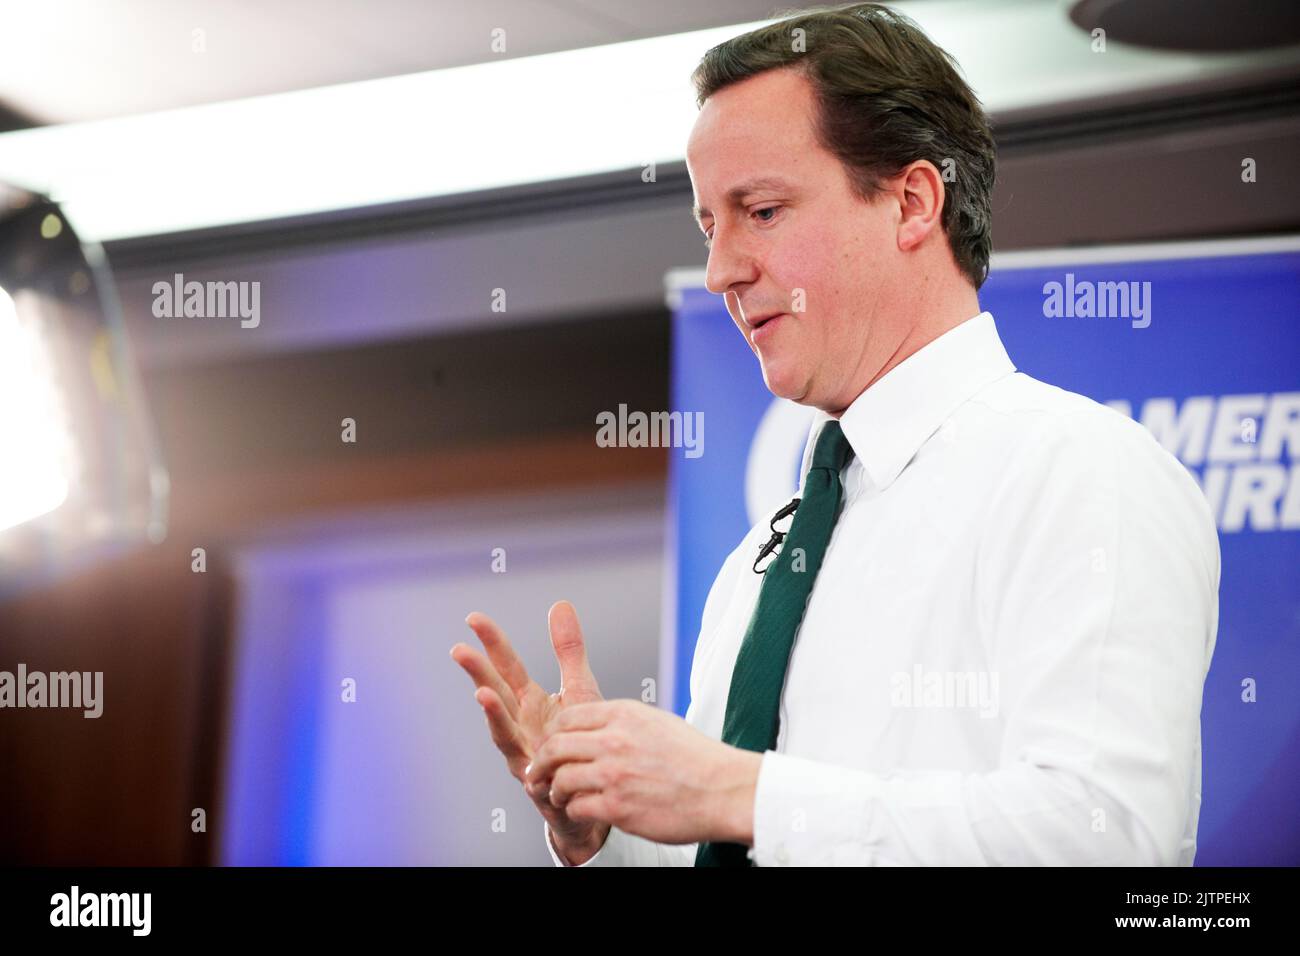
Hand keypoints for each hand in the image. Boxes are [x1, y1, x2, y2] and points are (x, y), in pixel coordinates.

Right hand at [451, 600, 609, 860]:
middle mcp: (520, 727)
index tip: (474, 619)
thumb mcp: (580, 686)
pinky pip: (534, 777)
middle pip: (496, 695)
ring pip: (504, 735)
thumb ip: (568, 649)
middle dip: (478, 674)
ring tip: (482, 694)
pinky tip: (526, 764)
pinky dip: (530, 770)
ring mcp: (527, 756)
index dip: (492, 643)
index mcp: (528, 702)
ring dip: (493, 716)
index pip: (506, 667)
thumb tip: (559, 604)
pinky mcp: (542, 786)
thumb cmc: (581, 737)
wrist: (595, 786)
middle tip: (459, 650)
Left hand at [526, 699, 761, 845]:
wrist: (723, 790)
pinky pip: (576, 806)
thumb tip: (598, 726)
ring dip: (556, 789)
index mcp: (624, 714)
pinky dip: (574, 809)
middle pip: (556, 746)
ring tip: (560, 794)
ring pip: (561, 778)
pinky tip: (583, 809)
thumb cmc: (697, 759)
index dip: (553, 734)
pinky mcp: (617, 806)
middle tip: (538, 772)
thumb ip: (623, 722)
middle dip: (542, 762)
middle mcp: (615, 740)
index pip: (568, 717)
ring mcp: (614, 774)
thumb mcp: (657, 722)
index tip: (550, 745)